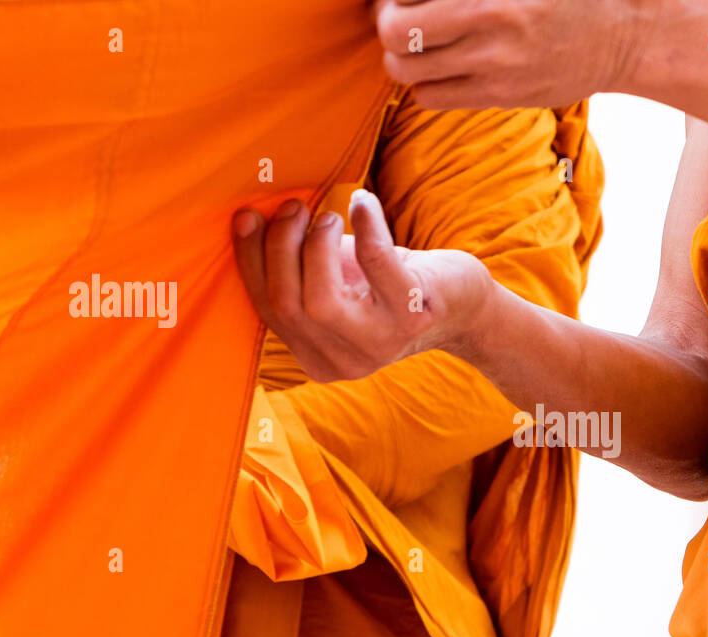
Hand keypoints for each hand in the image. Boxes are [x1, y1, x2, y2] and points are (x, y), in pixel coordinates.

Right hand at [231, 191, 492, 381]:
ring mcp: (380, 343)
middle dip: (281, 248)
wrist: (459, 304)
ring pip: (320, 301)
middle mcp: (345, 362)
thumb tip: (250, 218)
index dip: (251, 261)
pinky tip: (363, 202)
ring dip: (313, 247)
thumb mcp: (334, 283)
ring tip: (324, 214)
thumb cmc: (386, 286)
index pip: (267, 311)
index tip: (247, 216)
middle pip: (287, 306)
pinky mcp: (413, 315)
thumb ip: (295, 268)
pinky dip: (365, 227)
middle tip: (295, 209)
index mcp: (316, 358)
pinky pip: (377, 266)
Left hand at [375, 0, 661, 108]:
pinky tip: (444, 64)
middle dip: (388, 26)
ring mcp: (494, 73)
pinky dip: (427, 83)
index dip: (391, 0)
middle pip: (395, 41)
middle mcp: (489, 38)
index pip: (407, 9)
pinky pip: (436, 99)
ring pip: (408, 77)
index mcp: (491, 2)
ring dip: (403, 59)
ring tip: (419, 43)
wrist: (624, 34)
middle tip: (403, 15)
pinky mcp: (501, 98)